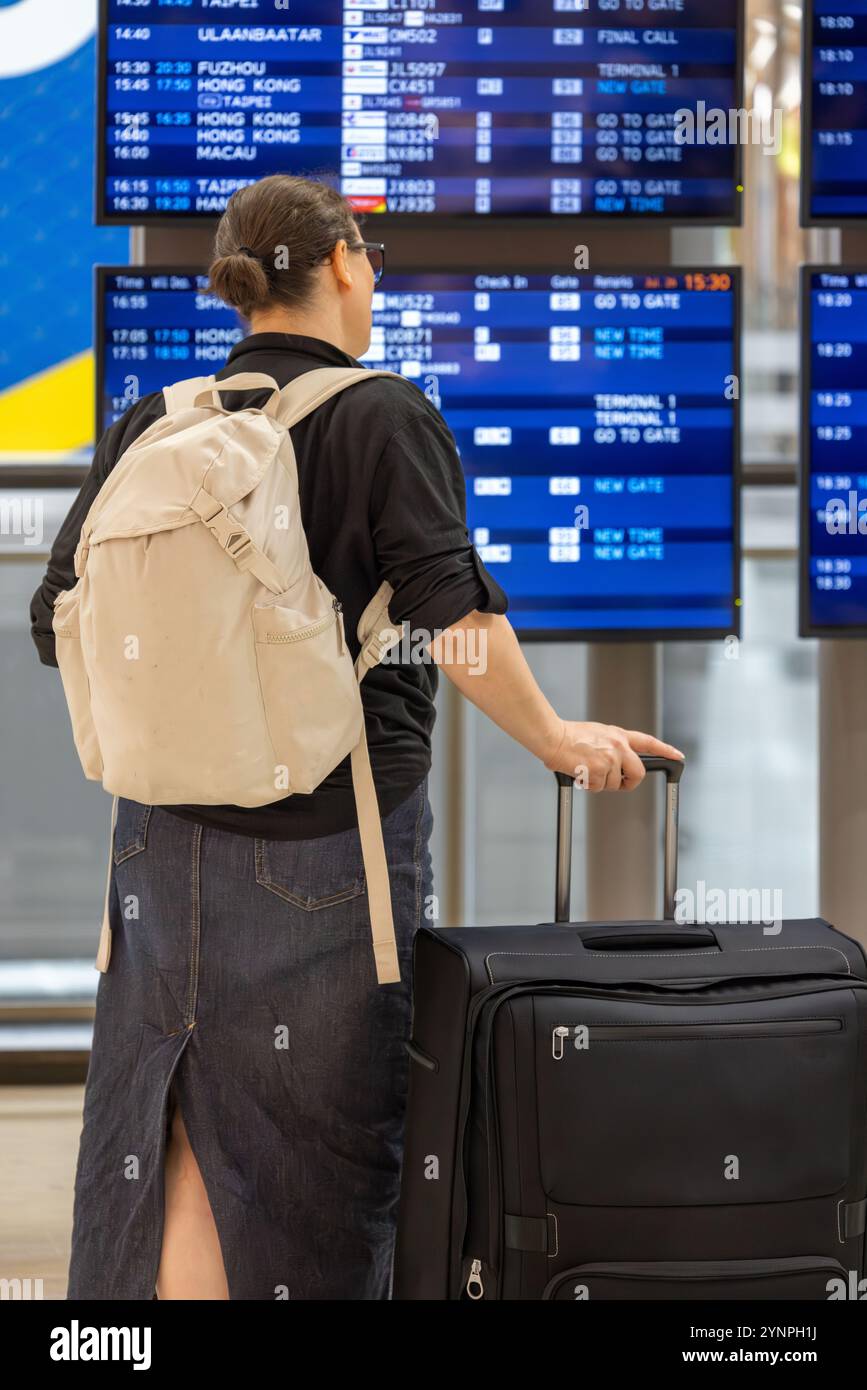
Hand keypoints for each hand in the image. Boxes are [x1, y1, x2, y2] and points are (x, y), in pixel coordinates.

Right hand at [541, 720, 684, 791]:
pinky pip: (598, 788)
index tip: (677, 756)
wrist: (552, 737)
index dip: (665, 750)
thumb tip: (613, 764)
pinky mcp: (599, 770)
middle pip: (638, 773)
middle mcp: (619, 746)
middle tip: (616, 783)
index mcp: (618, 735)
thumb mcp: (597, 734)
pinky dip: (588, 785)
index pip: (649, 743)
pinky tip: (580, 772)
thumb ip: (610, 746)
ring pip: (614, 784)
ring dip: (599, 783)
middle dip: (628, 782)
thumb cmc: (568, 736)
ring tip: (585, 769)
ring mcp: (610, 759)